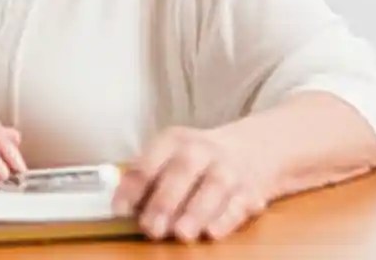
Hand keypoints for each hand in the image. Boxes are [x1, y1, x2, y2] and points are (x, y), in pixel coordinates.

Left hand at [113, 127, 269, 242]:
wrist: (255, 148)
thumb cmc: (198, 159)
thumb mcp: (170, 156)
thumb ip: (147, 178)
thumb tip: (123, 207)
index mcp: (173, 141)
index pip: (148, 164)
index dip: (132, 188)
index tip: (120, 211)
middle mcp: (201, 151)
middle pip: (181, 172)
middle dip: (165, 202)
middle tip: (151, 228)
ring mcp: (229, 170)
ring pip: (213, 189)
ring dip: (195, 213)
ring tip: (181, 234)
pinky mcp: (251, 191)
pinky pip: (238, 205)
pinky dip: (225, 220)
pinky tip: (212, 232)